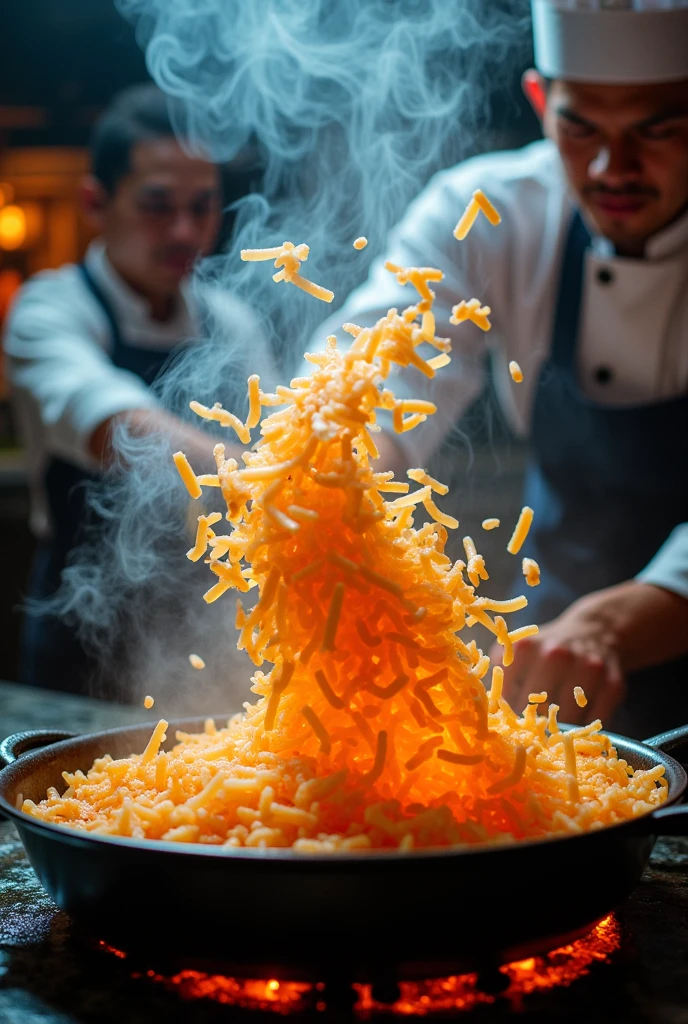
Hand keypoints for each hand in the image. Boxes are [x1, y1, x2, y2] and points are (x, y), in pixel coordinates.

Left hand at [490, 601, 625, 726]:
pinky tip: (576, 728)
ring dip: (558, 732)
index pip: (509, 697)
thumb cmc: (548, 648)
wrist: (596, 630)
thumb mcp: (518, 649)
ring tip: (551, 735)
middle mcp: (557, 655)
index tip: (509, 724)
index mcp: (527, 648)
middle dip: (531, 727)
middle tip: (530, 736)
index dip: (508, 715)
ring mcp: (588, 670)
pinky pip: (595, 722)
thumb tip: (484, 711)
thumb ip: (498, 674)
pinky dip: (584, 731)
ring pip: (566, 719)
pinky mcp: (613, 685)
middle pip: (537, 711)